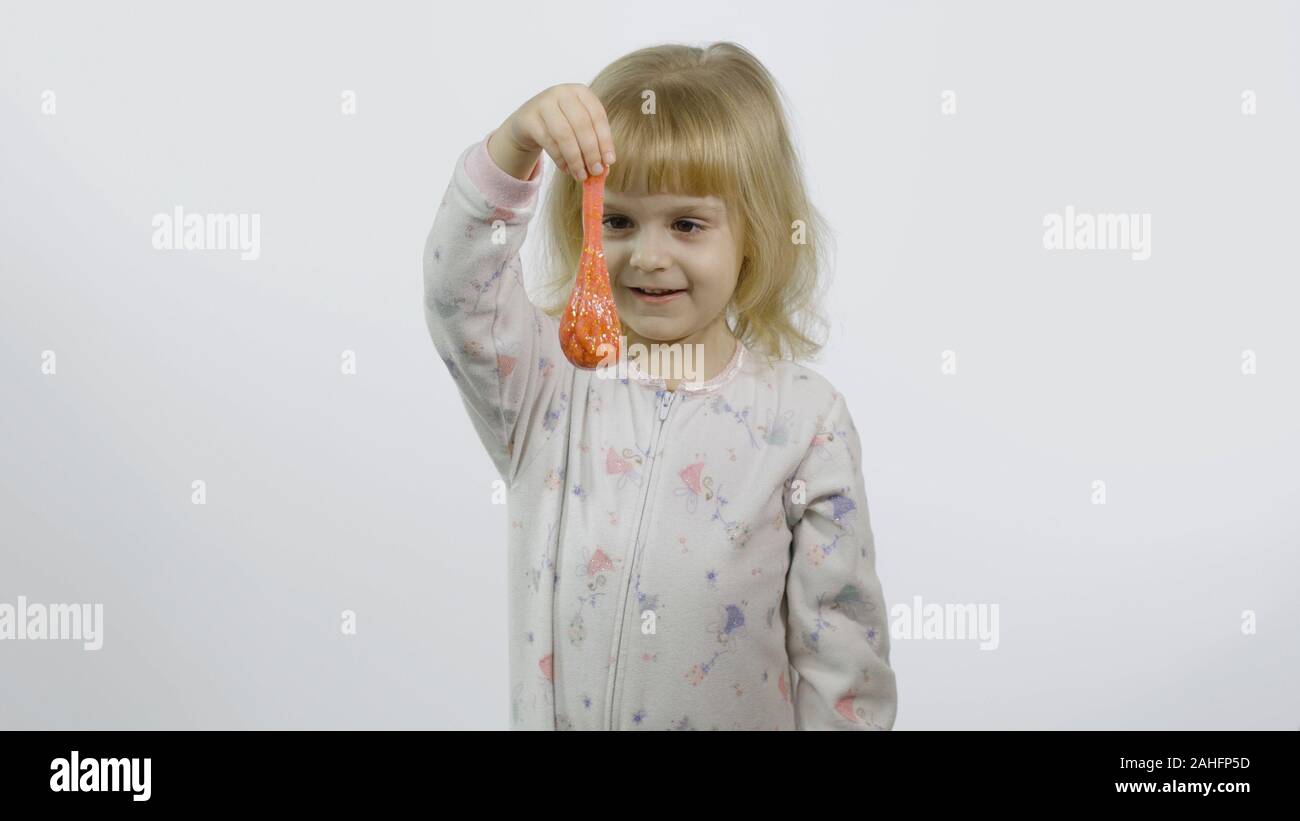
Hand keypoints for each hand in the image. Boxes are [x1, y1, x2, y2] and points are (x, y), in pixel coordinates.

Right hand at [491, 83, 615, 182]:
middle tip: (596, 171)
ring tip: (581, 175)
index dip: (605, 140)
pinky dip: (560, 159)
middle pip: (582, 125)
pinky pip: (548, 142)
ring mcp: (543, 103)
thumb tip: (605, 167)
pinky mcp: (529, 118)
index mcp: (581, 92)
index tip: (609, 162)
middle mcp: (562, 93)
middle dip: (591, 152)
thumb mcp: (579, 128)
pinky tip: (566, 170)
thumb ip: (593, 143)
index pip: (597, 116)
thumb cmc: (562, 125)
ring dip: (575, 159)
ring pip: (564, 135)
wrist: (528, 123)